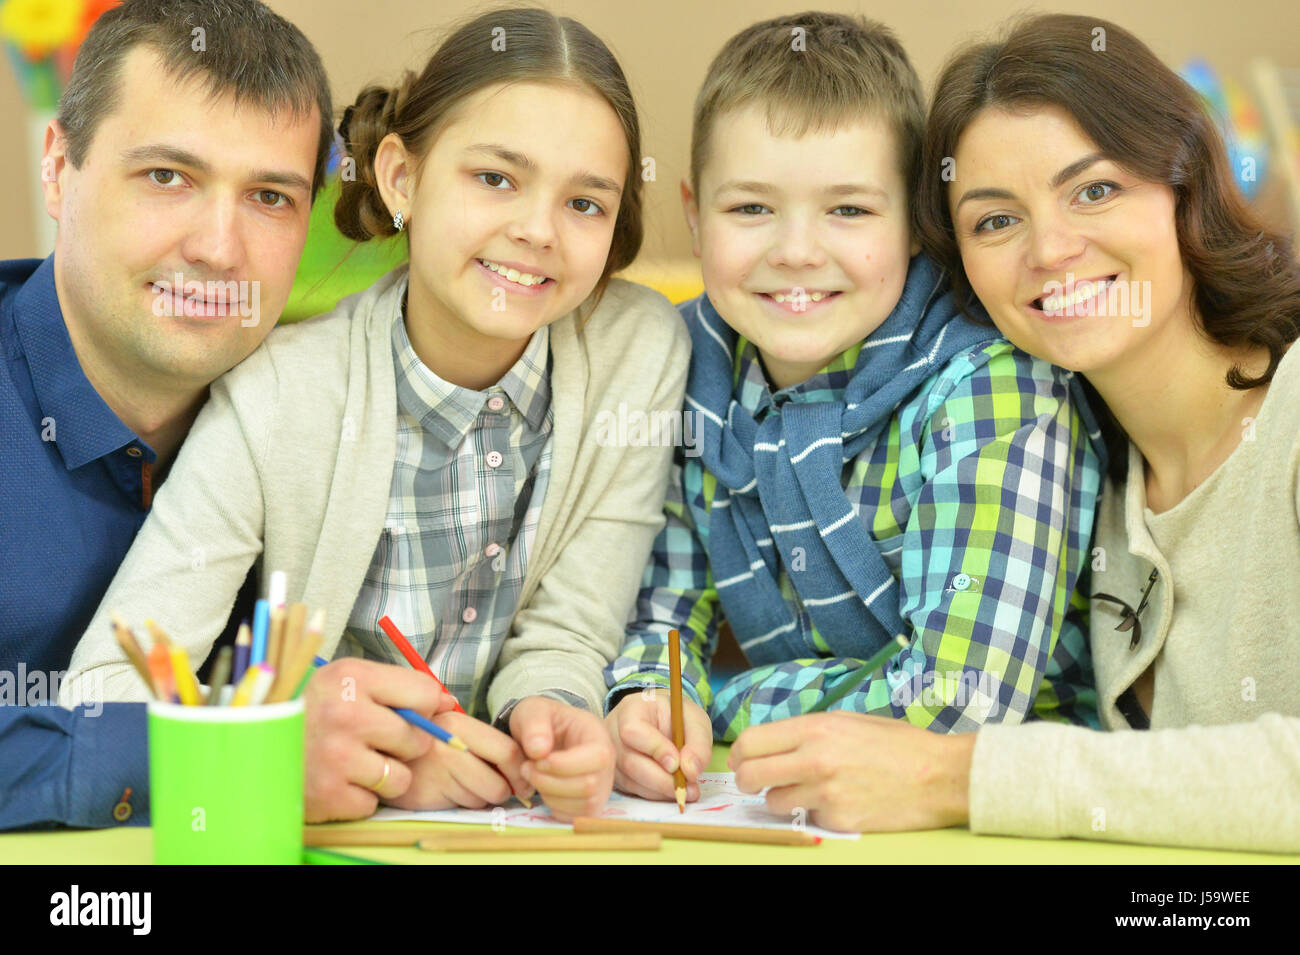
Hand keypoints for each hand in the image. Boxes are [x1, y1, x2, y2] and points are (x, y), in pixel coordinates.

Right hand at [303, 658, 459, 822]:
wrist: (252, 741)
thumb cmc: (309, 708)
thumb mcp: (346, 680)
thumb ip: (397, 687)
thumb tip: (448, 702)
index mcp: (352, 678)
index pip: (425, 692)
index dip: (425, 706)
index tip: (409, 712)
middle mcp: (346, 715)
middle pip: (417, 738)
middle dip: (405, 743)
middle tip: (375, 740)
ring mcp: (337, 758)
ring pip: (401, 776)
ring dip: (386, 774)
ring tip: (357, 762)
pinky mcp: (329, 795)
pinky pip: (373, 802)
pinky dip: (360, 796)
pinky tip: (339, 780)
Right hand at [382, 712, 532, 810]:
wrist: (384, 755)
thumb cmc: (430, 744)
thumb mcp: (457, 732)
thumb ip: (488, 743)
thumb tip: (527, 767)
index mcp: (459, 723)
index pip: (508, 751)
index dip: (521, 773)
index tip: (524, 784)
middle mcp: (447, 745)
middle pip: (498, 783)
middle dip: (502, 791)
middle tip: (492, 786)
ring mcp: (436, 771)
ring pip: (482, 798)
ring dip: (479, 797)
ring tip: (460, 782)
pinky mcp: (426, 794)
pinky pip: (462, 806)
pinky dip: (461, 803)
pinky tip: (446, 790)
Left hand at [510, 697, 615, 820]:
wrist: (542, 735)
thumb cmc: (542, 721)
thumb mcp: (533, 710)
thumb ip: (534, 724)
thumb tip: (539, 750)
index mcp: (598, 735)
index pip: (597, 757)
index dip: (565, 764)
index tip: (537, 759)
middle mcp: (607, 763)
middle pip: (590, 785)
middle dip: (551, 781)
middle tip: (527, 768)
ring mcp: (601, 786)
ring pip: (584, 805)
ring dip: (550, 795)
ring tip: (532, 775)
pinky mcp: (590, 804)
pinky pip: (576, 817)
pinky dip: (554, 807)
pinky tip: (543, 789)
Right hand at [606, 689, 711, 801]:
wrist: (663, 721)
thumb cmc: (677, 718)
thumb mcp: (695, 721)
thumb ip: (698, 744)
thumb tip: (691, 772)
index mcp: (631, 709)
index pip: (633, 730)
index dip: (655, 749)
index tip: (677, 763)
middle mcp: (613, 732)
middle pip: (630, 762)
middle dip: (662, 780)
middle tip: (689, 788)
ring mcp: (612, 755)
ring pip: (631, 781)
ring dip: (661, 790)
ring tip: (687, 790)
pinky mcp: (616, 775)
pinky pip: (633, 790)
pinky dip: (655, 794)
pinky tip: (672, 789)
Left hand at [728, 712, 973, 831]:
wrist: (940, 776)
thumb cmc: (900, 745)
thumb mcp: (851, 720)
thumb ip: (810, 731)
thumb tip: (775, 742)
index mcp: (816, 728)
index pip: (751, 741)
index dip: (740, 754)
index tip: (742, 760)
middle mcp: (814, 759)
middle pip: (750, 775)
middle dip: (747, 780)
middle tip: (757, 782)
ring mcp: (825, 793)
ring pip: (772, 802)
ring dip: (781, 799)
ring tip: (805, 791)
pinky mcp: (838, 821)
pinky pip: (806, 818)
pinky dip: (814, 813)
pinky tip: (838, 802)